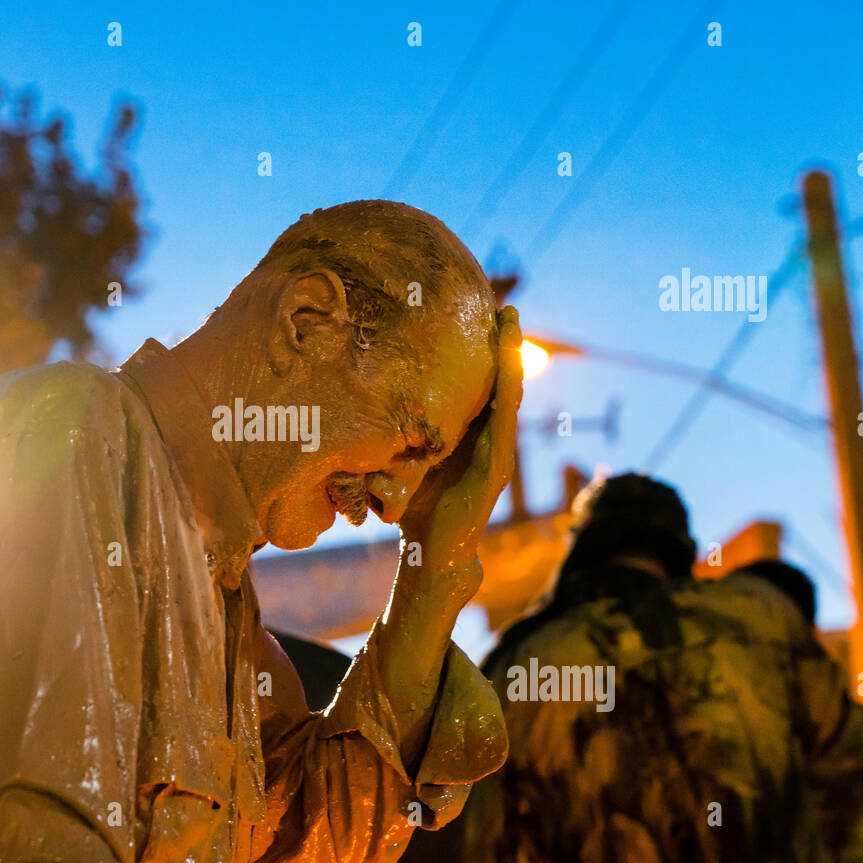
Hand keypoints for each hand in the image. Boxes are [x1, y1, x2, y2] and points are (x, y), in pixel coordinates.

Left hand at [395, 304, 523, 603]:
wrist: (430, 556)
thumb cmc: (413, 509)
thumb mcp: (401, 461)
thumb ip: (391, 434)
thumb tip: (350, 404)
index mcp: (466, 434)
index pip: (477, 384)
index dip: (481, 351)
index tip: (479, 313)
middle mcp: (485, 439)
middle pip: (497, 383)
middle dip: (503, 345)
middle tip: (506, 305)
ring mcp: (495, 454)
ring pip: (507, 398)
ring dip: (513, 363)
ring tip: (512, 327)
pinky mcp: (496, 472)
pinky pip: (505, 428)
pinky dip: (509, 399)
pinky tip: (510, 375)